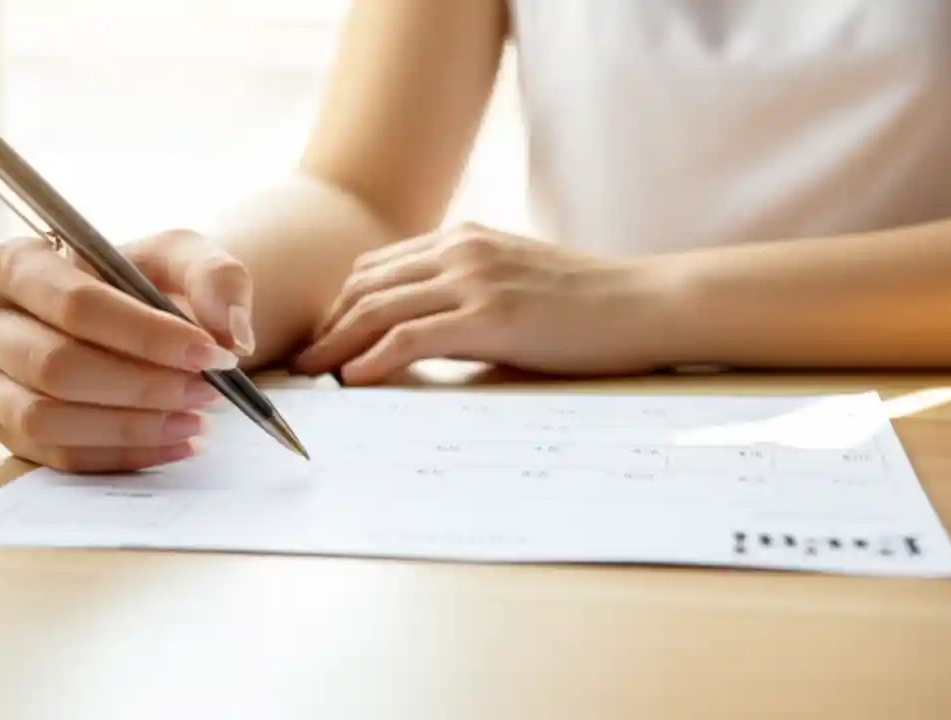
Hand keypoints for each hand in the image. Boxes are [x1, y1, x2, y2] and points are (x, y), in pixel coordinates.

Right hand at [0, 230, 256, 471]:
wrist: (131, 316)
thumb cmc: (146, 279)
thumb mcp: (184, 257)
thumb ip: (216, 278)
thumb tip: (232, 334)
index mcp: (15, 264)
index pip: (76, 304)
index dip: (146, 335)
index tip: (210, 354)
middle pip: (56, 367)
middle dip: (141, 387)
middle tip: (208, 393)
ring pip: (47, 419)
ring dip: (130, 428)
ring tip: (195, 422)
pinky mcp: (5, 430)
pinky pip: (58, 457)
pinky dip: (123, 457)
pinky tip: (176, 445)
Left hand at [293, 222, 665, 383]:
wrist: (645, 303)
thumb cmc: (587, 304)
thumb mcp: (515, 284)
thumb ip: (466, 297)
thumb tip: (421, 334)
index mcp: (464, 239)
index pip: (379, 268)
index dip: (342, 305)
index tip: (326, 338)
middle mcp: (460, 250)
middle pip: (365, 285)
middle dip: (328, 326)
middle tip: (306, 361)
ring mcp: (473, 279)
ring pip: (376, 308)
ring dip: (336, 344)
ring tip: (314, 375)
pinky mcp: (489, 316)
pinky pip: (408, 336)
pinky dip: (372, 358)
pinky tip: (353, 380)